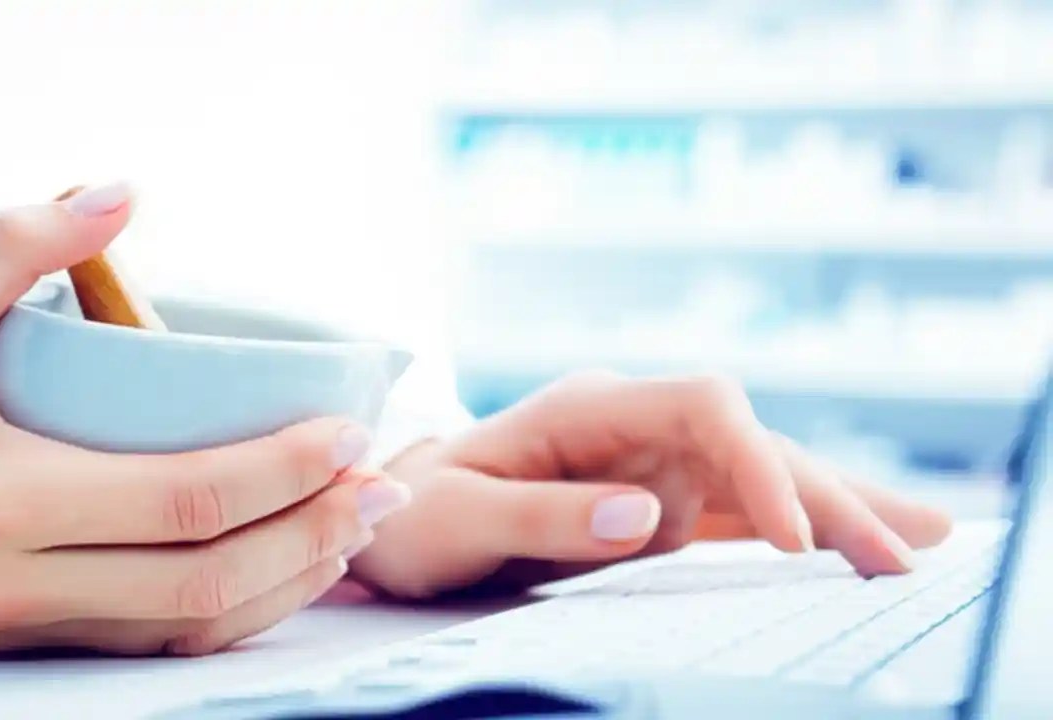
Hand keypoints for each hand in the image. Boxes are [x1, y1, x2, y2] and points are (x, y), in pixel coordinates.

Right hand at [0, 185, 410, 654]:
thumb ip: (15, 242)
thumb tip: (122, 190)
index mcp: (1, 497)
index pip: (182, 498)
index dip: (283, 470)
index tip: (346, 428)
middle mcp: (22, 582)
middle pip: (206, 576)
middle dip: (313, 530)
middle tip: (381, 480)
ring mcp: (36, 630)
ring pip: (195, 627)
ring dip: (295, 579)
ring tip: (359, 523)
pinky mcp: (45, 648)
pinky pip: (166, 645)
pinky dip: (244, 613)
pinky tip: (294, 568)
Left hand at [350, 371, 951, 598]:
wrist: (398, 514)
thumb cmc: (415, 511)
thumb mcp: (456, 516)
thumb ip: (542, 511)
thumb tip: (644, 516)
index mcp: (587, 408)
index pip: (701, 407)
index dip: (754, 461)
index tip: (789, 536)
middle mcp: (635, 427)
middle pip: (752, 443)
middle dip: (828, 494)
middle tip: (904, 557)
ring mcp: (654, 466)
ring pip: (764, 476)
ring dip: (837, 509)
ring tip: (922, 544)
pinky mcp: (660, 507)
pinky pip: (743, 516)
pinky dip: (801, 530)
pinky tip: (859, 545)